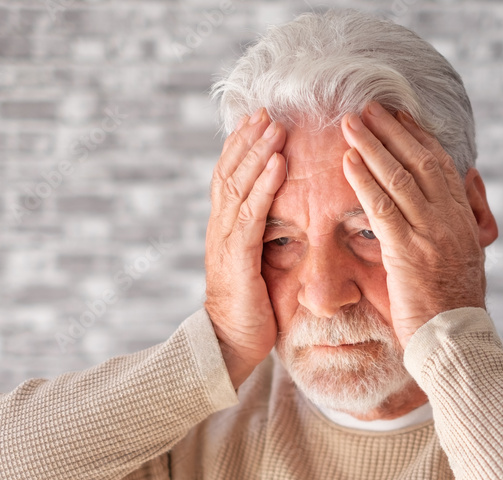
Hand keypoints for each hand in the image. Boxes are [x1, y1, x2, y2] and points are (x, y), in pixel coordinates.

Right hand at [205, 108, 286, 388]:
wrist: (230, 346)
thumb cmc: (250, 310)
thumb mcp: (257, 266)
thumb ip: (263, 239)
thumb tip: (282, 219)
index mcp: (224, 229)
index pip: (229, 177)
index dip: (241, 147)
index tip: (258, 120)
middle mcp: (220, 229)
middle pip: (230, 172)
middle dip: (248, 139)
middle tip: (267, 110)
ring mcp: (225, 242)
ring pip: (238, 186)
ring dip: (257, 152)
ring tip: (274, 125)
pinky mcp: (238, 258)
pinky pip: (251, 214)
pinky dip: (264, 185)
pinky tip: (278, 163)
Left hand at [340, 101, 491, 348]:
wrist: (457, 343)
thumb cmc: (456, 307)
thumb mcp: (470, 257)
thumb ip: (467, 219)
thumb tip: (467, 180)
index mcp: (465, 220)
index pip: (441, 165)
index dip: (418, 137)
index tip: (399, 116)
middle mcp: (451, 220)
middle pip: (420, 161)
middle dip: (392, 131)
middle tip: (367, 107)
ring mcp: (431, 235)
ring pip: (399, 178)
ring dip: (371, 146)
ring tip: (349, 124)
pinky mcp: (409, 253)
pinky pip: (383, 209)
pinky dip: (364, 182)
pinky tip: (347, 163)